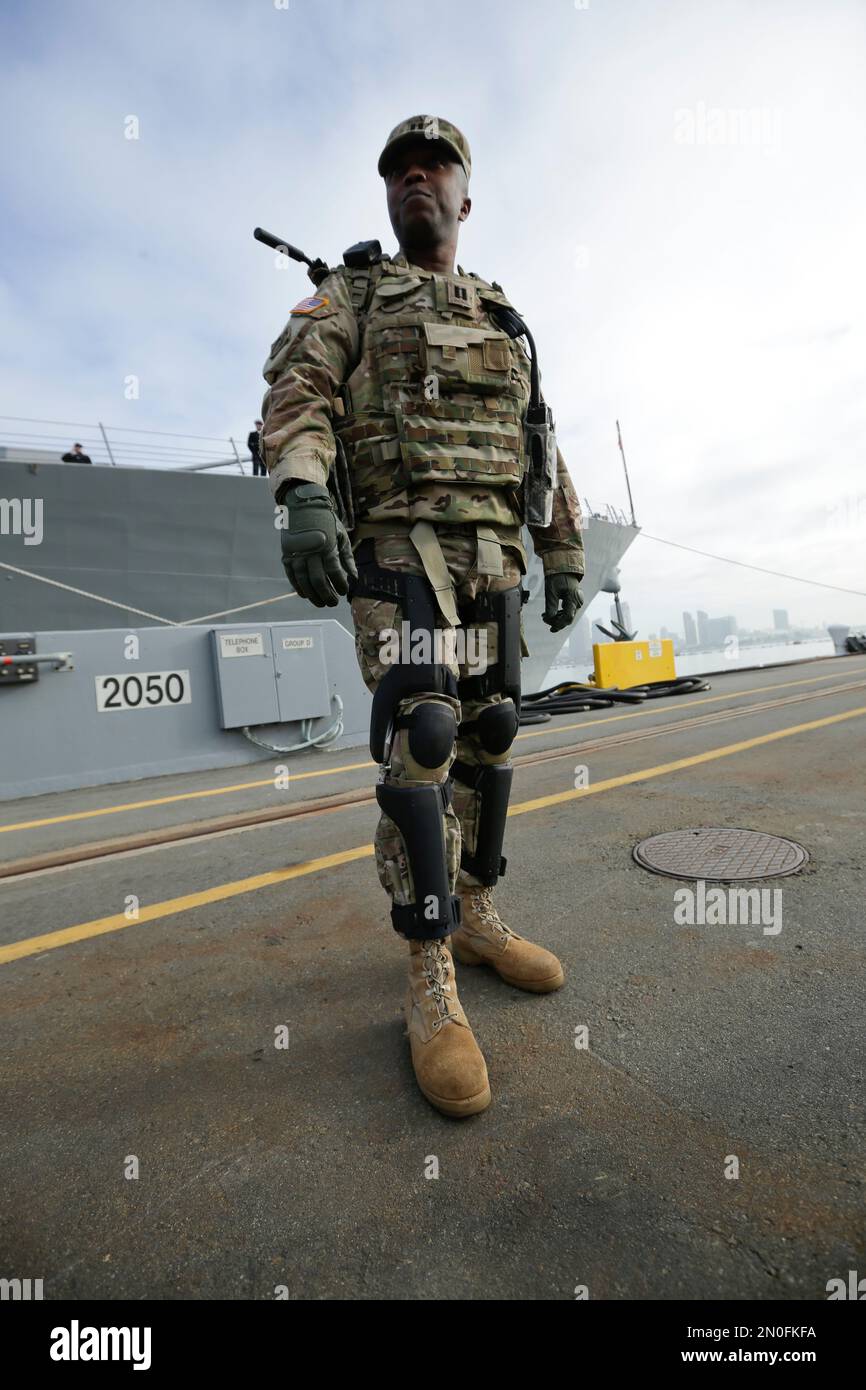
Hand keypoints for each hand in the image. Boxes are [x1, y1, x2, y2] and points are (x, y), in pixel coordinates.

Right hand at [278, 482, 356, 606]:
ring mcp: (297, 553)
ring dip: (313, 595)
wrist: (303, 504)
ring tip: (321, 603)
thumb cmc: (326, 521)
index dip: (340, 584)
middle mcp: (310, 551)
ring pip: (304, 581)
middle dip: (327, 595)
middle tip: (333, 603)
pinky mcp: (287, 554)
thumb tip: (354, 577)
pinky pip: (292, 576)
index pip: (334, 572)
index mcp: (327, 545)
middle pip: (318, 580)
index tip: (344, 591)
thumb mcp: (341, 535)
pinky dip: (298, 587)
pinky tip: (305, 595)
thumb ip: (347, 558)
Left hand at [542, 572, 583, 631]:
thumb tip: (549, 619)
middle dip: (556, 621)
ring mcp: (578, 601)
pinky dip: (560, 613)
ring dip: (557, 618)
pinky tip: (552, 613)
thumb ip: (551, 606)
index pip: (567, 618)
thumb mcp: (551, 592)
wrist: (564, 568)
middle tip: (544, 619)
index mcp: (574, 599)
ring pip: (568, 615)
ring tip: (545, 616)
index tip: (547, 623)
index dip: (557, 623)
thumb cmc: (557, 577)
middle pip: (568, 618)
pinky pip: (568, 610)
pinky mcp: (575, 600)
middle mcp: (578, 601)